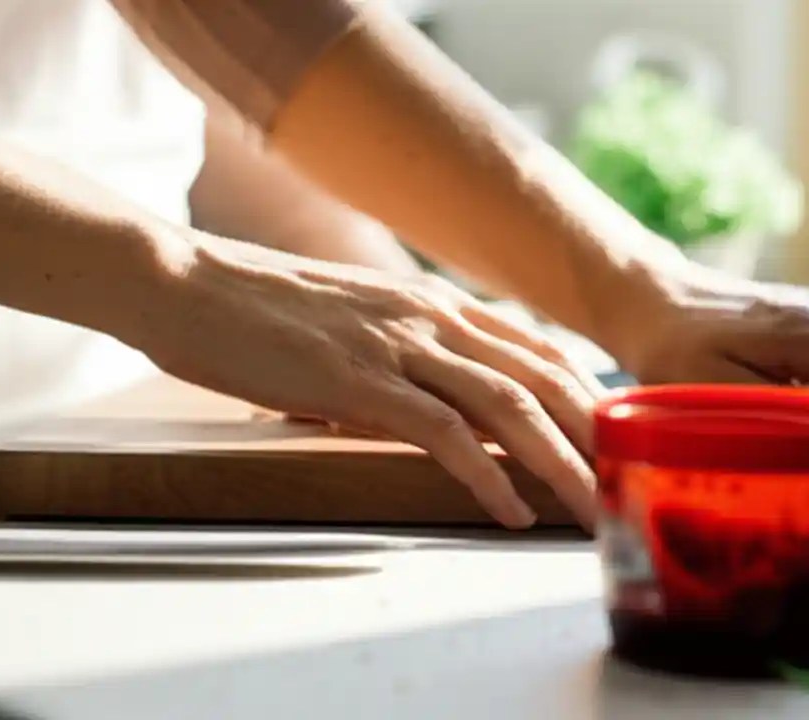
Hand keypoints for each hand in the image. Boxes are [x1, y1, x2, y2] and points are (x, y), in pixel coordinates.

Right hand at [135, 234, 603, 528]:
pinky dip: (486, 476)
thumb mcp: (350, 320)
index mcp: (431, 302)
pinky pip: (444, 433)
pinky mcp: (357, 381)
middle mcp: (430, 317)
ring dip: (560, 463)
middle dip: (593, 436)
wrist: (183, 280)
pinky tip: (509, 511)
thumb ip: (398, 351)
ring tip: (590, 510)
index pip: (533, 350)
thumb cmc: (256, 307)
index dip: (581, 396)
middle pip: (542, 378)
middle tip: (626, 482)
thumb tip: (424, 400)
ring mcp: (397, 345)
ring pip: (509, 406)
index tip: (610, 440)